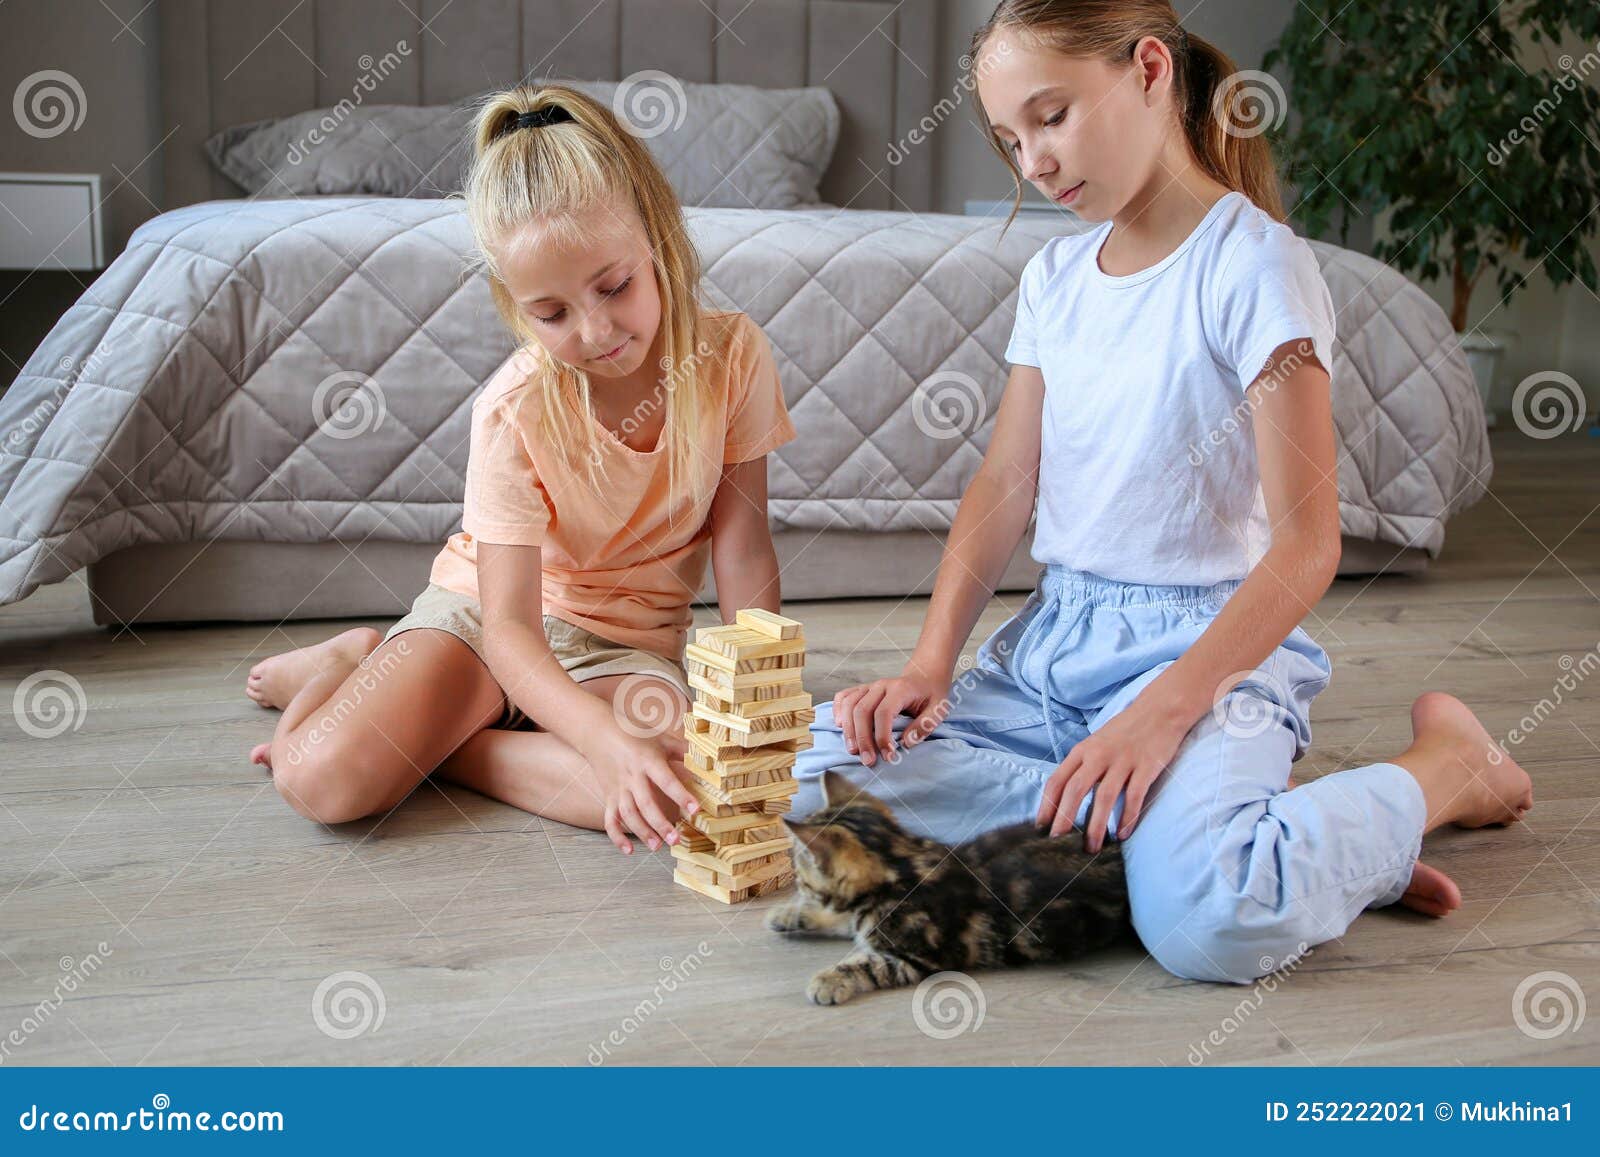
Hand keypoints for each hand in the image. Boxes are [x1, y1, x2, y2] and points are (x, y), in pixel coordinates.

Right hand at [586, 725, 697, 854]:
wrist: (598, 731)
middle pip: (645, 804)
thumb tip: (707, 759)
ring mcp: (618, 788)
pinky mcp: (608, 796)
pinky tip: (629, 850)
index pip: (666, 781)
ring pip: (628, 814)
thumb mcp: (661, 739)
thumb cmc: (634, 734)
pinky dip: (617, 837)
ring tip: (657, 847)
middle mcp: (632, 777)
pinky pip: (610, 819)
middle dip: (660, 824)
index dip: (681, 796)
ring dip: (642, 832)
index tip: (695, 810)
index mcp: (648, 761)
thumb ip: (683, 751)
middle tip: (675, 840)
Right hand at [834, 657, 952, 765]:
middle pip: (862, 710)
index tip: (888, 756)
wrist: (924, 676)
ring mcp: (869, 686)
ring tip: (853, 750)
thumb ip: (924, 726)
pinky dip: (837, 711)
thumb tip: (905, 743)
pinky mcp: (862, 690)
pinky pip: (843, 697)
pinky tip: (840, 727)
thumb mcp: (938, 710)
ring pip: (849, 704)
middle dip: (863, 738)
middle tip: (868, 760)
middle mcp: (881, 685)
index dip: (882, 736)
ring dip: (848, 729)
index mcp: (901, 689)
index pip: (884, 712)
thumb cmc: (931, 695)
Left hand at [1037, 696, 1192, 851]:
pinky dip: (1127, 817)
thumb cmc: (1125, 731)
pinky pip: (1134, 796)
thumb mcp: (1096, 743)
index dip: (1046, 805)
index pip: (1057, 780)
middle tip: (1057, 844)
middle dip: (1064, 819)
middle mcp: (1099, 755)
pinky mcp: (1146, 767)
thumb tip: (1065, 798)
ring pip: (1104, 797)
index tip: (1040, 827)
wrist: (1160, 709)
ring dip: (1096, 825)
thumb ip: (1081, 766)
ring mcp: (1123, 760)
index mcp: (1082, 751)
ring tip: (1091, 848)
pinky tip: (1122, 834)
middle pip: (1075, 790)